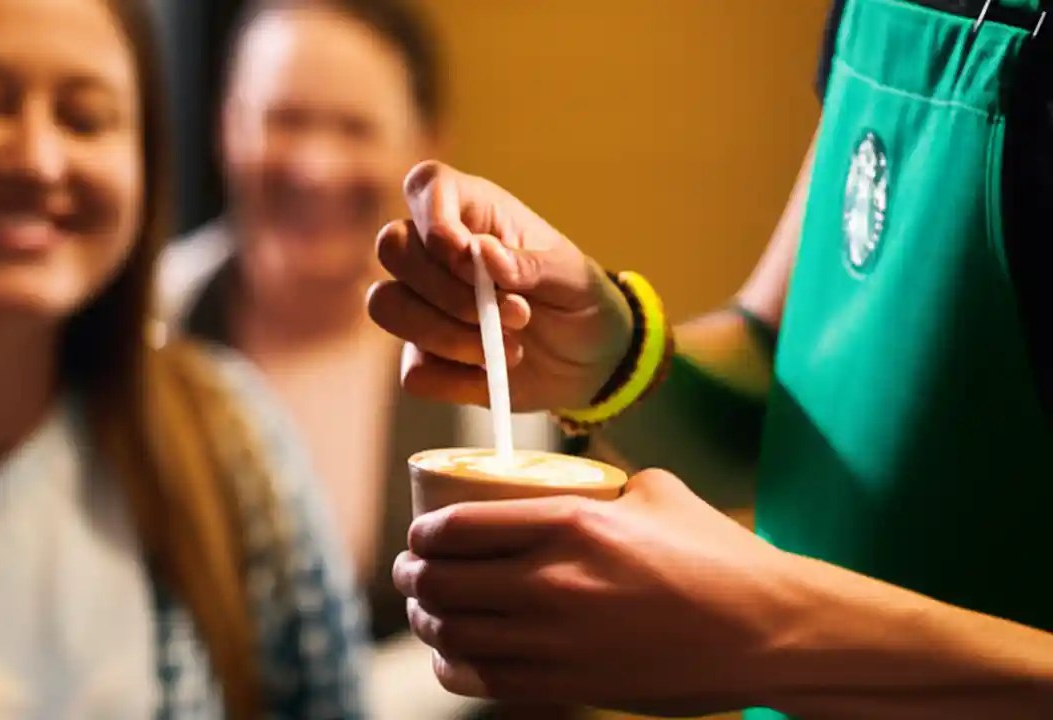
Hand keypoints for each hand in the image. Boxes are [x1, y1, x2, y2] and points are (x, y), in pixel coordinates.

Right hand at [366, 161, 632, 411]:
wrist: (592, 362)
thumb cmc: (582, 301)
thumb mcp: (575, 278)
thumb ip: (531, 264)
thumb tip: (482, 252)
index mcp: (476, 214)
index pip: (426, 185)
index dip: (433, 215)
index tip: (467, 255)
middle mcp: (437, 254)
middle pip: (393, 246)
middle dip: (447, 290)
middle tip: (514, 314)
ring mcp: (425, 305)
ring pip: (387, 306)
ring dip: (447, 336)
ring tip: (510, 349)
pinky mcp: (427, 356)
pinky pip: (414, 371)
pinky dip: (457, 380)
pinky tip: (494, 374)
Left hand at [392, 469, 799, 715]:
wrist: (768, 632)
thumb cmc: (718, 556)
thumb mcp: (657, 492)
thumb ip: (601, 481)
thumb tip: (570, 475)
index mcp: (570, 523)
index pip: (456, 526)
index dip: (421, 532)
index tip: (420, 533)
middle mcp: (551, 582)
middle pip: (439, 581)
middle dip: (412, 574)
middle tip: (412, 570)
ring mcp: (556, 640)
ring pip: (450, 630)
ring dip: (425, 618)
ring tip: (426, 609)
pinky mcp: (568, 685)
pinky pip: (480, 678)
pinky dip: (451, 663)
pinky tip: (452, 652)